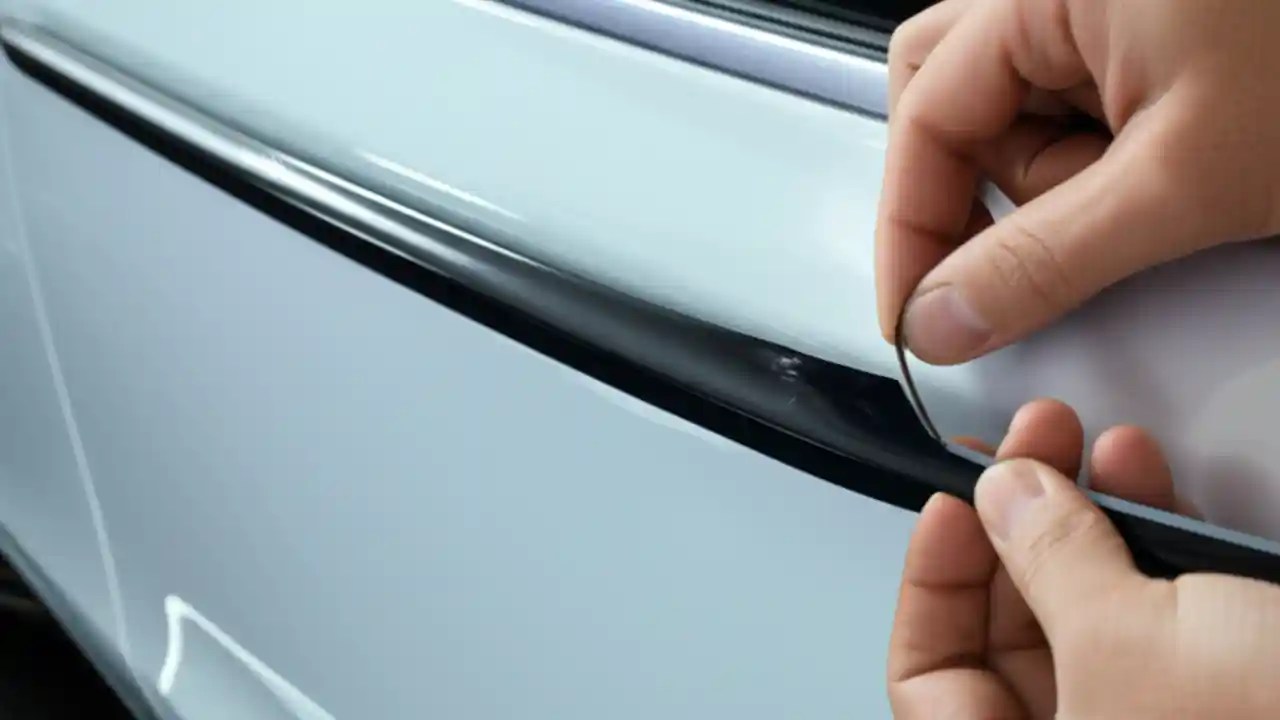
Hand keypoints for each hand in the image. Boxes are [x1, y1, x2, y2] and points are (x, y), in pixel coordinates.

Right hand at [876, 0, 1279, 363]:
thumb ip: (1045, 261)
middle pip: (952, 98)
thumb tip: (944, 315)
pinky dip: (1104, 158)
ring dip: (1056, 177)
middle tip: (1026, 251)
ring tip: (1152, 190)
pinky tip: (1172, 163)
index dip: (911, 230)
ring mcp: (1108, 0)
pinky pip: (1077, 98)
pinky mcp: (1150, 22)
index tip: (918, 316)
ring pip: (1017, 105)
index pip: (927, 118)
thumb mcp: (1189, 181)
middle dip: (984, 188)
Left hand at [888, 399, 1279, 717]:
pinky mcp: (1226, 696)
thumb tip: (1002, 495)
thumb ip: (1047, 559)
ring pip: (1089, 619)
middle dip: (1014, 529)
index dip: (929, 588)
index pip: (930, 686)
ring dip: (1084, 521)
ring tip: (1088, 443)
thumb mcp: (1131, 638)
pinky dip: (1152, 546)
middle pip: (1010, 640)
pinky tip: (1146, 478)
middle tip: (1021, 451)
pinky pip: (1163, 619)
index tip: (948, 505)